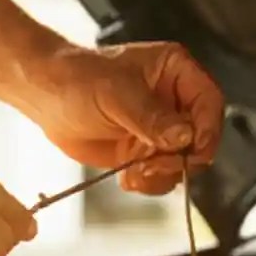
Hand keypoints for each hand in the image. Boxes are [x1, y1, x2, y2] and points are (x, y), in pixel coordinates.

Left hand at [24, 42, 224, 193]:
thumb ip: (150, 116)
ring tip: (134, 172)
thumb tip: (183, 136)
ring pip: (181, 162)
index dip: (207, 130)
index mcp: (176, 72)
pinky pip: (160, 176)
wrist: (46, 97)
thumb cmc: (77, 79)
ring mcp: (159, 129)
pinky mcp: (143, 151)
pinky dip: (146, 182)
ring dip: (161, 175)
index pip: (209, 102)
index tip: (193, 151)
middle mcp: (173, 101)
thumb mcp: (116, 93)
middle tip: (153, 164)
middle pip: (199, 139)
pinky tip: (126, 176)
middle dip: (179, 159)